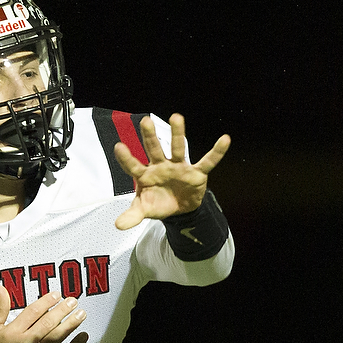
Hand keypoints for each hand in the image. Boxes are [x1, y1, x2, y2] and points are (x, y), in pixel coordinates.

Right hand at [0, 286, 87, 342]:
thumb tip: (2, 288)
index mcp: (13, 332)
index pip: (33, 311)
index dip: (47, 301)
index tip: (57, 295)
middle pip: (48, 322)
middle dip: (63, 310)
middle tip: (73, 301)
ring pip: (57, 337)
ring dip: (71, 324)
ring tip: (81, 314)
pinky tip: (83, 337)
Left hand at [113, 113, 230, 230]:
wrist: (178, 210)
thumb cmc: (157, 203)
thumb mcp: (143, 210)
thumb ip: (132, 216)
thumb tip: (118, 225)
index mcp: (145, 174)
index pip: (133, 165)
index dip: (126, 158)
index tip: (118, 147)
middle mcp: (160, 166)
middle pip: (154, 149)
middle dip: (150, 136)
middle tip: (145, 121)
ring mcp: (178, 167)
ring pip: (177, 148)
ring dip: (177, 134)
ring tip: (176, 117)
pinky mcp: (196, 173)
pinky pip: (207, 161)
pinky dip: (216, 152)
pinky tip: (225, 140)